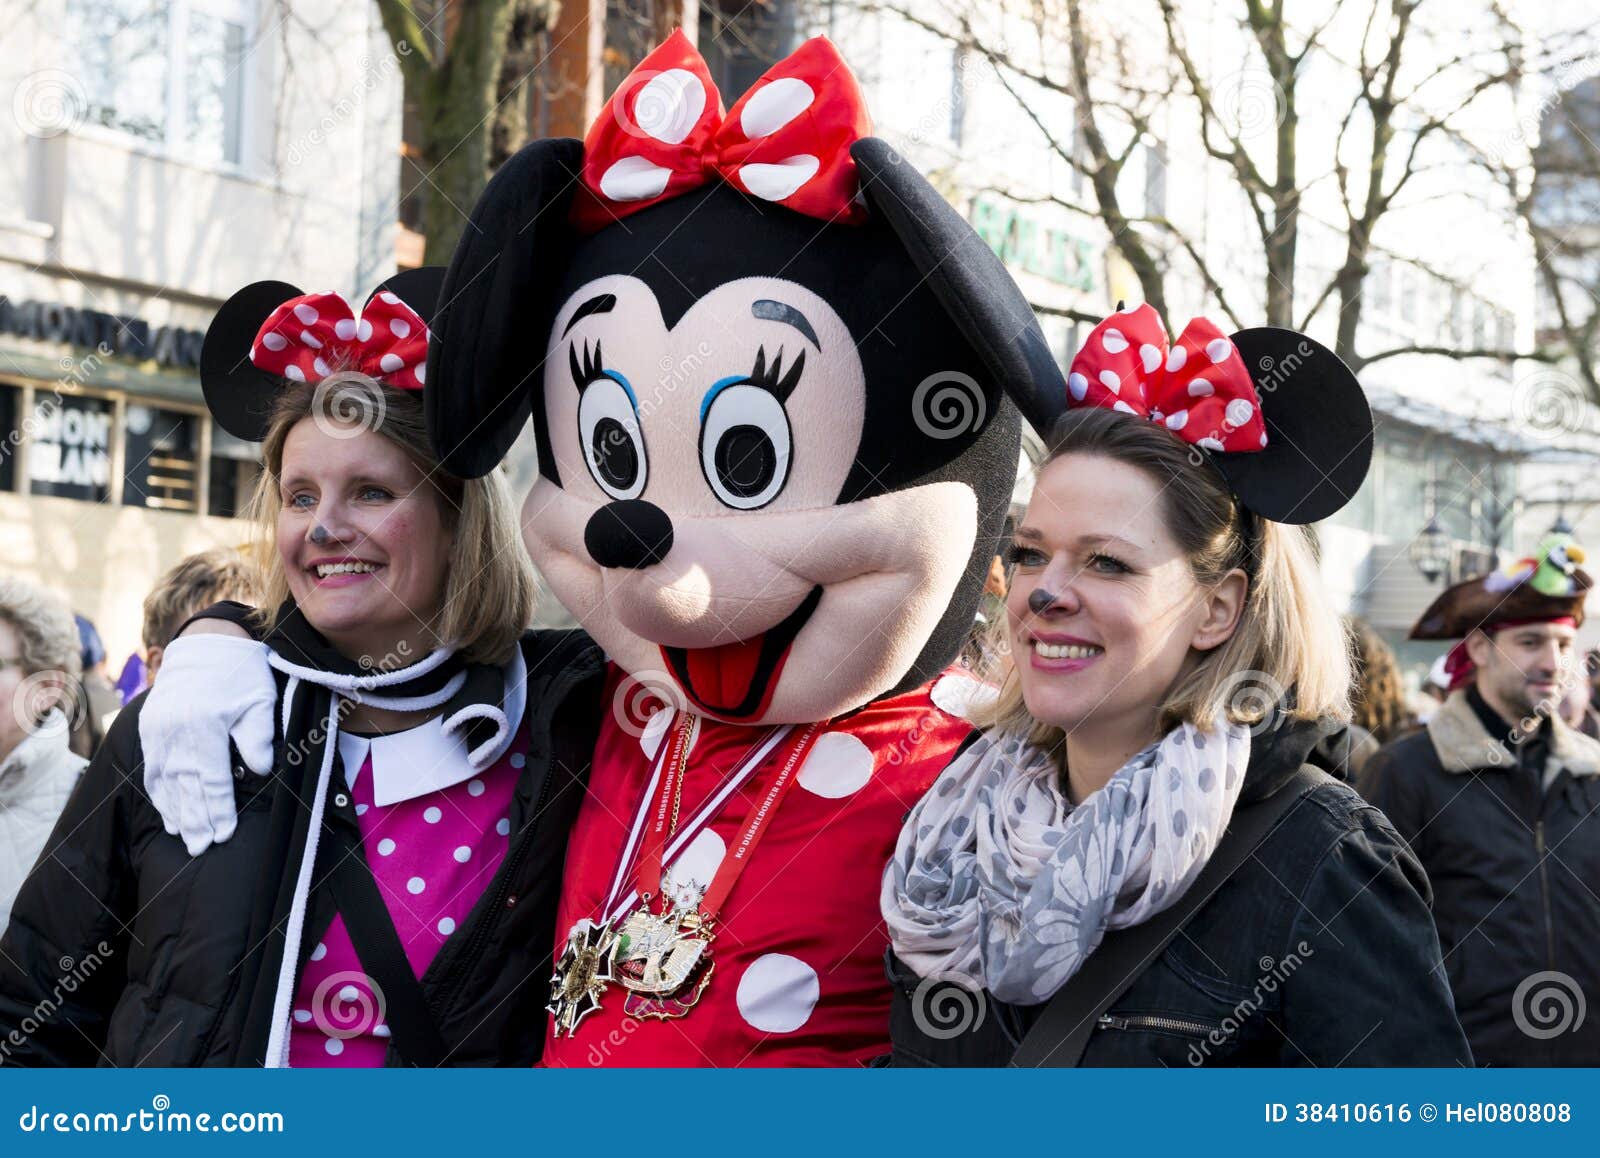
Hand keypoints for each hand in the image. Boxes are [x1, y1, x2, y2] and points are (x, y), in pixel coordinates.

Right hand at [139, 632, 275, 854]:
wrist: (207, 643)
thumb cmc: (241, 673)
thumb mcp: (259, 700)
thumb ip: (257, 736)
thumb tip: (259, 770)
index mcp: (205, 725)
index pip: (211, 777)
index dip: (217, 808)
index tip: (223, 833)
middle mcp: (175, 731)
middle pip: (184, 785)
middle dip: (194, 819)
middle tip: (201, 848)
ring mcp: (157, 730)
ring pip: (164, 780)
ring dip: (174, 810)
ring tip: (184, 836)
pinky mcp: (149, 727)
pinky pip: (151, 767)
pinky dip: (158, 792)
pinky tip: (167, 810)